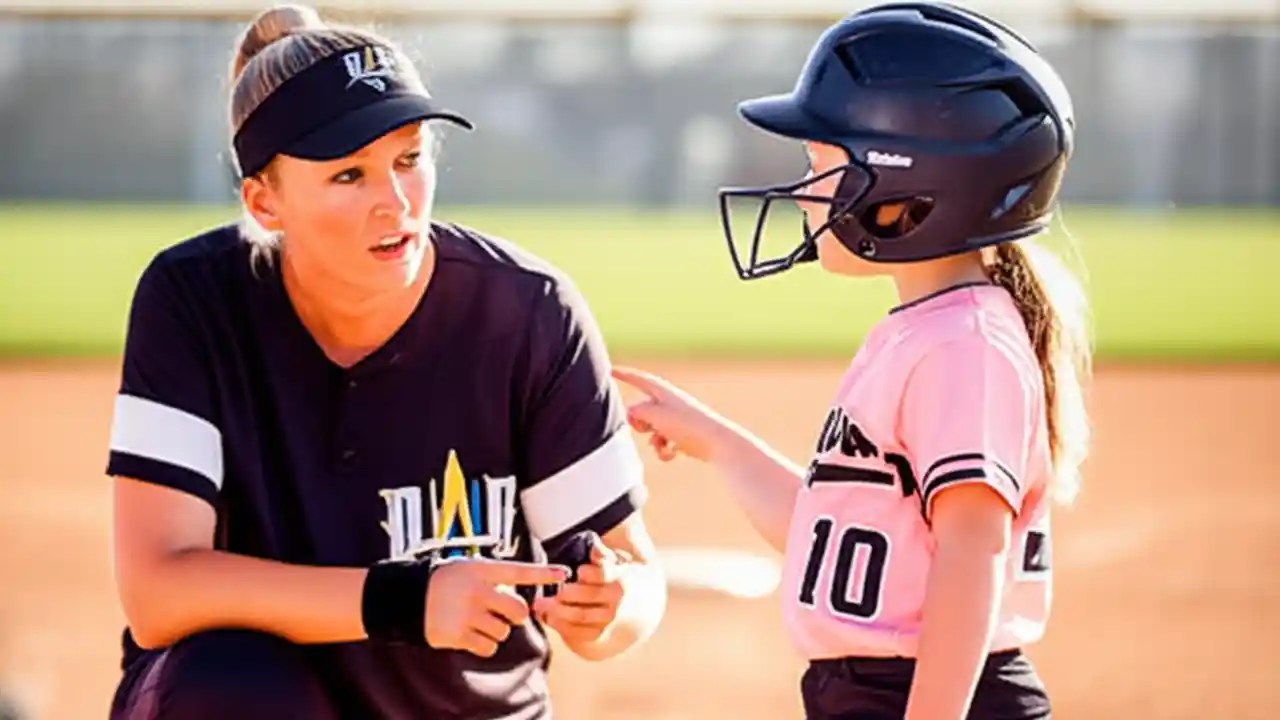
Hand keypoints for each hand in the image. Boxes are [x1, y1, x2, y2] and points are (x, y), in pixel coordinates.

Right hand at [424, 558, 568, 656]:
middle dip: (515, 615)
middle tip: (502, 612)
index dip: (543, 573)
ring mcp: (467, 614)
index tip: (564, 574)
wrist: (410, 597)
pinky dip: (483, 644)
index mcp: (482, 570)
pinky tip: (469, 633)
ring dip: (496, 630)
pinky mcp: (458, 635)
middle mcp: (477, 591)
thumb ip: (496, 577)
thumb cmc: (448, 582)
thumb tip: (524, 593)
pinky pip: (488, 647)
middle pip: (519, 610)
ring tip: (477, 621)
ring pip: (504, 631)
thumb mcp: (470, 569)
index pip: (519, 571)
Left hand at [533, 533, 626, 644]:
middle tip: (543, 590)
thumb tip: (594, 550)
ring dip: (556, 611)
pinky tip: (548, 617)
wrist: (642, 609)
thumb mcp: (617, 564)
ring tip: (539, 605)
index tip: (576, 571)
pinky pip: (579, 633)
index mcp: (620, 580)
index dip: (586, 572)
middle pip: (586, 596)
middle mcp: (616, 602)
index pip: (601, 574)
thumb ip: (603, 556)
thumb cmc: (620, 579)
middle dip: (563, 594)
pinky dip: (560, 625)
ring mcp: (609, 620)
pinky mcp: (602, 635)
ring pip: (580, 616)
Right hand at [611, 366, 731, 462]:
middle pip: (641, 410)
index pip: (639, 379)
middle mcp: (669, 404)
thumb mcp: (656, 415)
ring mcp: (676, 421)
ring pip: (651, 430)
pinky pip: (663, 443)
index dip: (624, 375)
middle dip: (639, 423)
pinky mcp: (682, 437)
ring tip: (663, 443)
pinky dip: (664, 450)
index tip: (610, 370)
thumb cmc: (687, 425)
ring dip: (653, 440)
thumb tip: (632, 413)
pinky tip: (673, 453)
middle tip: (645, 428)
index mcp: (664, 392)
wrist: (717, 443)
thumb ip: (638, 412)